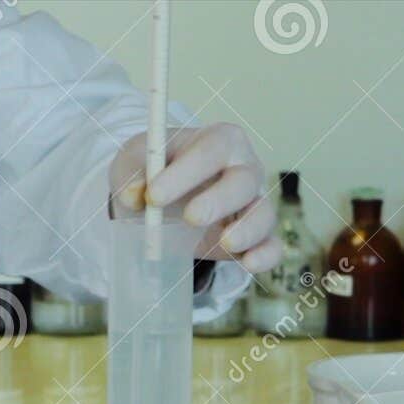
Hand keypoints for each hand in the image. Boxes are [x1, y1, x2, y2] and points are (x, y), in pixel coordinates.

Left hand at [109, 123, 282, 273]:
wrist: (163, 198)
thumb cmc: (155, 170)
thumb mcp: (134, 161)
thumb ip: (132, 173)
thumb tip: (134, 194)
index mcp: (218, 141)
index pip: (211, 149)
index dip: (186, 171)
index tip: (154, 195)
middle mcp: (243, 168)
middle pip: (244, 180)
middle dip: (219, 200)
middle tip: (190, 217)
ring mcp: (253, 203)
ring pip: (263, 213)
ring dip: (248, 229)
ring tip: (226, 242)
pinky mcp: (254, 236)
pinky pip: (270, 245)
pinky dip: (265, 255)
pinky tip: (249, 263)